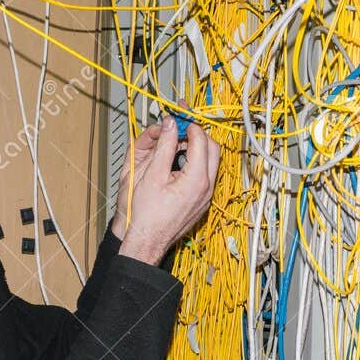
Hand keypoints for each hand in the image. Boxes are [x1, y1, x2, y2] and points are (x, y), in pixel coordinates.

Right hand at [118, 117, 220, 265]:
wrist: (146, 241)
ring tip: (178, 141)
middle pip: (213, 149)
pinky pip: (205, 175)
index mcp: (197, 179)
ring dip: (198, 148)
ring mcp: (206, 196)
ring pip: (211, 162)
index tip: (179, 119)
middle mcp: (207, 188)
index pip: (202, 141)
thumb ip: (164, 146)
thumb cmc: (146, 214)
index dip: (190, 125)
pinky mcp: (201, 201)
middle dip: (199, 134)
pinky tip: (179, 161)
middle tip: (182, 126)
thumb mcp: (151, 174)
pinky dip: (196, 162)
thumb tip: (170, 125)